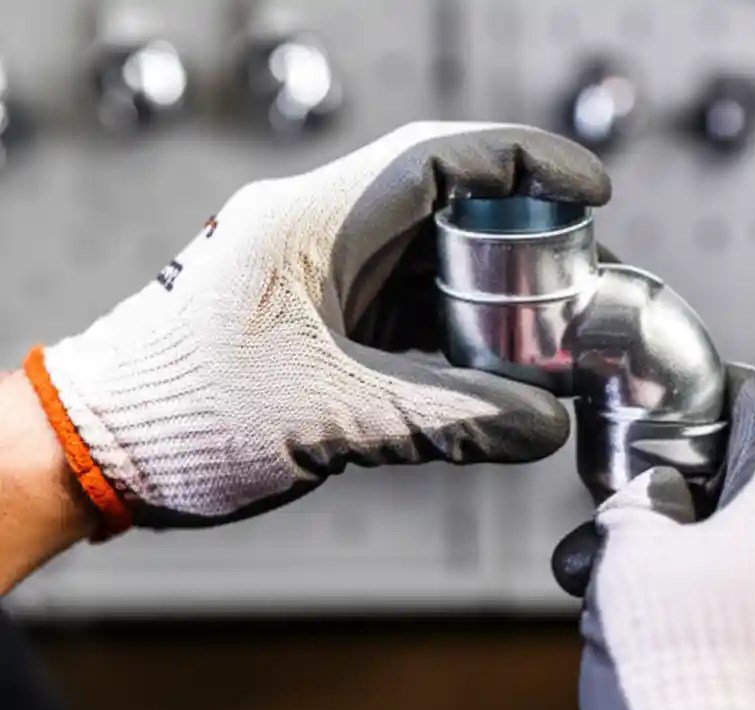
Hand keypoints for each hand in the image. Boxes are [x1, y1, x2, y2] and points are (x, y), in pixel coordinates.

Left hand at [26, 122, 609, 536]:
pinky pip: (399, 292)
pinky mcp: (311, 305)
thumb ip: (451, 418)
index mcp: (314, 222)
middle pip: (444, 198)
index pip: (439, 157)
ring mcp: (312, 264)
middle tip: (581, 268)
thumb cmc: (184, 416)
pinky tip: (488, 355)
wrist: (99, 446)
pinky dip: (451, 318)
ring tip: (544, 320)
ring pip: (425, 248)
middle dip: (522, 230)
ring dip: (489, 280)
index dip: (527, 162)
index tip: (593, 189)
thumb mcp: (334, 416)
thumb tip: (545, 425)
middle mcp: (315, 227)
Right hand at [554, 365, 754, 709]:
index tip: (672, 425)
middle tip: (637, 541)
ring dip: (721, 565)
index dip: (708, 403)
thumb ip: (641, 506)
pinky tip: (703, 649)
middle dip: (697, 507)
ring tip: (654, 609)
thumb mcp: (627, 561)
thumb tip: (658, 502)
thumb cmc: (690, 676)